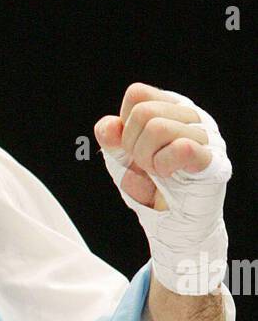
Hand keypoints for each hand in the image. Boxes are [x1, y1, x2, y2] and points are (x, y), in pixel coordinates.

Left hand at [94, 82, 210, 210]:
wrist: (171, 225)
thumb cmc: (152, 189)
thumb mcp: (121, 161)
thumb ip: (111, 140)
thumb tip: (107, 126)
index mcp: (171, 108)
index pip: (137, 94)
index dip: (124, 126)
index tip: (132, 149)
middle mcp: (192, 116)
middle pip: (143, 112)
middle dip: (132, 147)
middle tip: (146, 166)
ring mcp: (206, 136)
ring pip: (157, 127)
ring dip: (147, 159)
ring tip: (159, 172)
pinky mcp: (213, 161)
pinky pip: (182, 147)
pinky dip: (164, 165)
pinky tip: (170, 175)